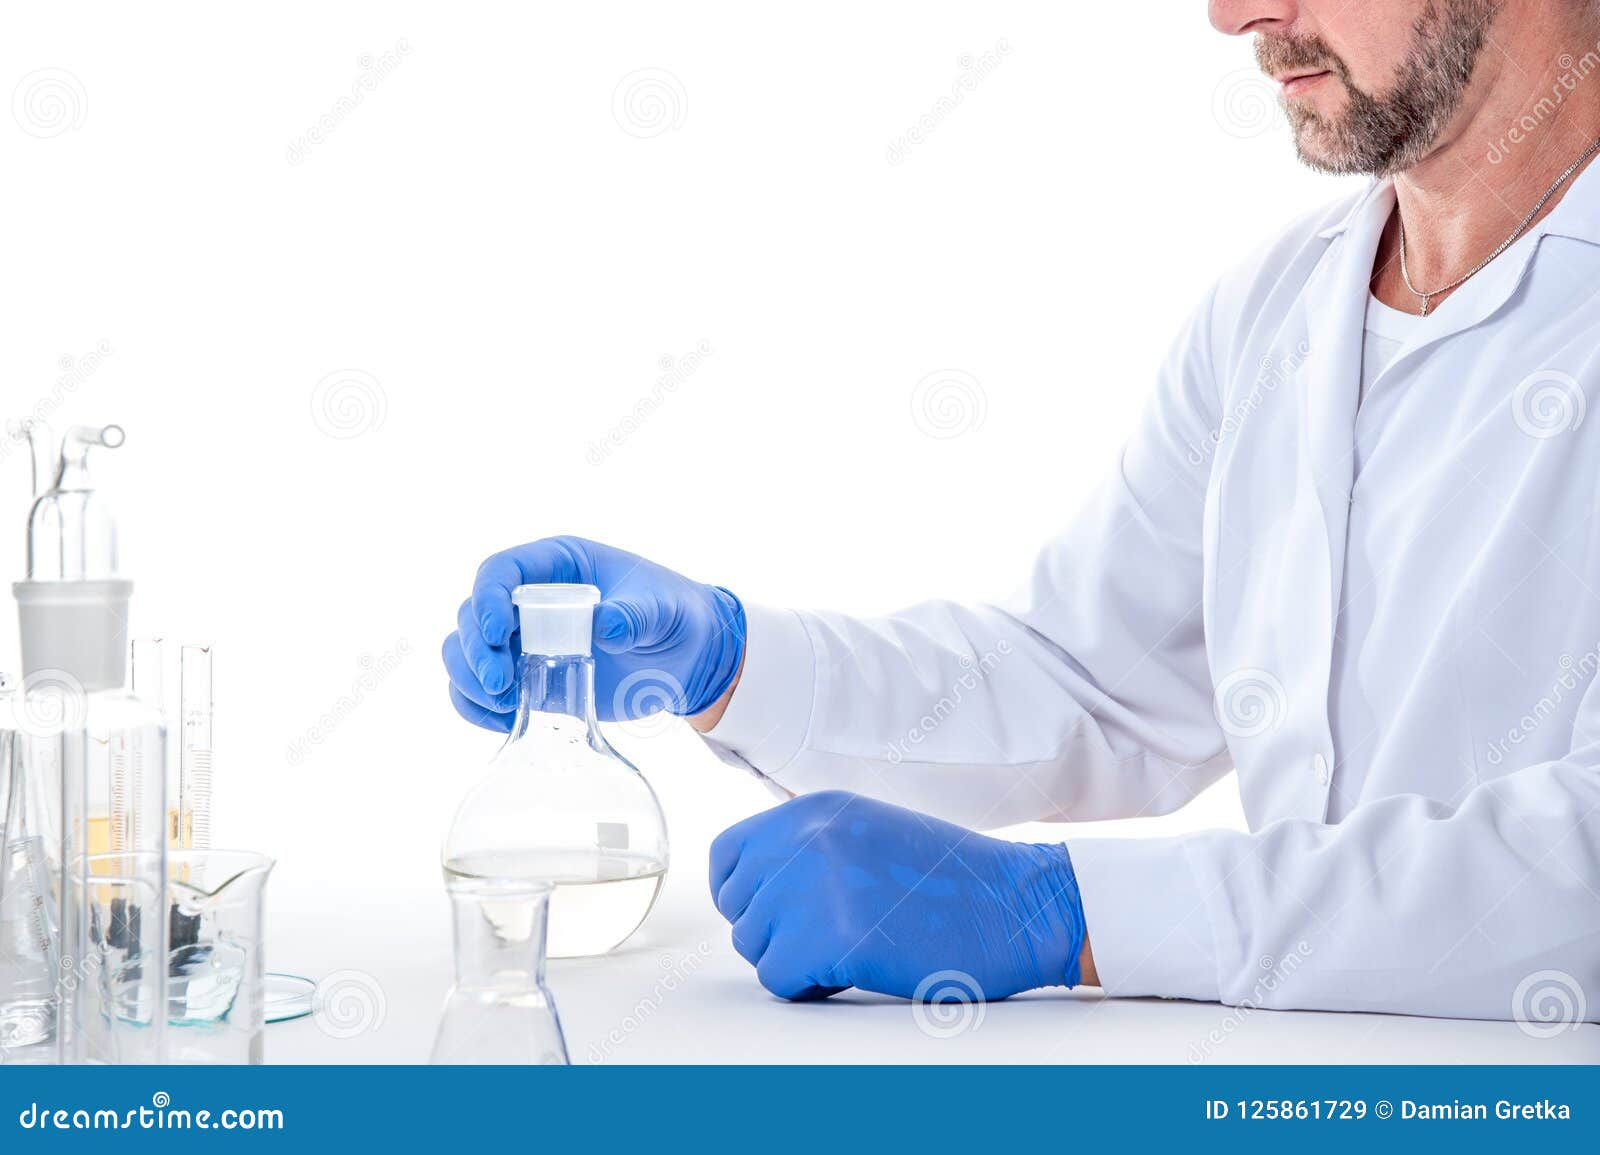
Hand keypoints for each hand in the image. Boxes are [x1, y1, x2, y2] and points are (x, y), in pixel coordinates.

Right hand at [442, 536, 744, 731]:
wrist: (689, 658)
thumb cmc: (676, 615)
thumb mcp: (664, 611)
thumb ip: (636, 615)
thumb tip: (604, 625)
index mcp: (557, 565)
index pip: (501, 571)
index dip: (487, 598)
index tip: (497, 631)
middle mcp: (529, 600)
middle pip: (471, 615)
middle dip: (475, 650)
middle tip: (501, 683)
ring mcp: (524, 641)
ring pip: (463, 653)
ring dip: (470, 679)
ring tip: (505, 703)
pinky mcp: (528, 680)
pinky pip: (479, 692)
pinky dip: (478, 708)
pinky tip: (503, 719)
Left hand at [709, 790, 1086, 1001]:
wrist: (1018, 905)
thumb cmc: (954, 880)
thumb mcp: (869, 831)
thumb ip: (810, 847)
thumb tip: (755, 887)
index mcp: (814, 809)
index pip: (727, 854)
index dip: (743, 893)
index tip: (777, 914)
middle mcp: (806, 839)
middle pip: (739, 907)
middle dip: (775, 933)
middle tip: (829, 938)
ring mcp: (816, 885)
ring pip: (755, 945)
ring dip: (794, 960)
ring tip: (851, 949)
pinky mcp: (832, 937)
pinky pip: (780, 979)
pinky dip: (810, 987)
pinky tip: (856, 971)